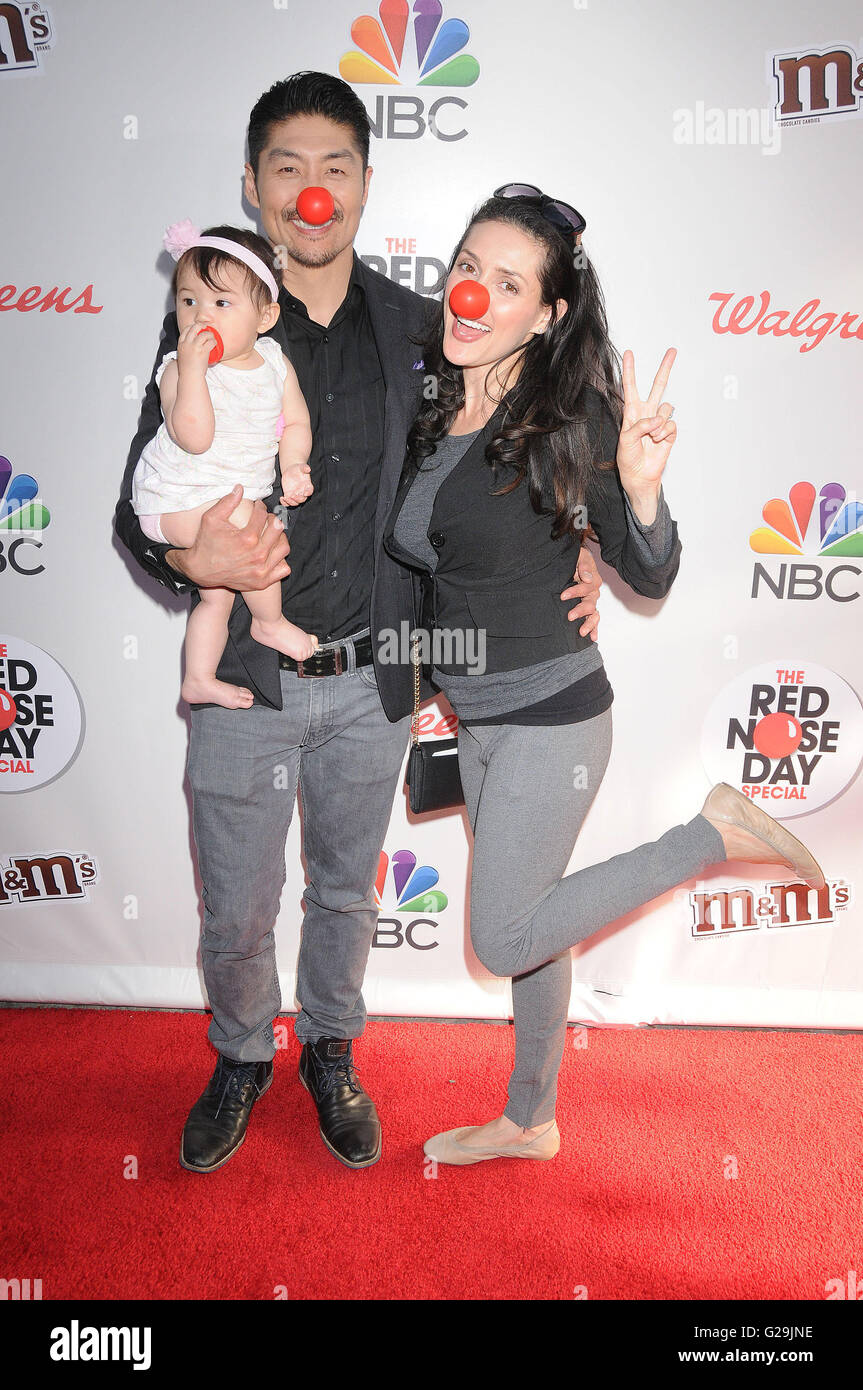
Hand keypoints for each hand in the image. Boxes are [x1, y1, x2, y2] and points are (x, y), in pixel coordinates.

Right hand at [166, 487, 290, 588]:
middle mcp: (258, 555)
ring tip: (271, 534)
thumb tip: (240, 487)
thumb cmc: (206, 543)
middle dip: (272, 519)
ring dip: (280, 538)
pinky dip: (280, 560)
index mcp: (247, 538)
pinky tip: (271, 553)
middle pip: (278, 529)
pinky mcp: (262, 581)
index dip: (260, 507)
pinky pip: (284, 569)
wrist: (201, 570)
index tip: (257, 506)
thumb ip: (227, 502)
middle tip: (265, 518)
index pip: (263, 515)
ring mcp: (261, 570)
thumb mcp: (211, 518)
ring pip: (284, 548)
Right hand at [176, 323, 215, 375]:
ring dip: (210, 334)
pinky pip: (210, 342)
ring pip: (204, 334)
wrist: (190, 377)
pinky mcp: (203, 352)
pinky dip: (214, 341)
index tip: (198, 328)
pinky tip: (214, 343)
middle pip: (194, 328)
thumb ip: (186, 348)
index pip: (186, 330)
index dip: (193, 326)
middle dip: (202, 326)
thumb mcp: (183, 355)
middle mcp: (187, 344)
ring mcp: (195, 347)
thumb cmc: (187, 369)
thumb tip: (192, 345)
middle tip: (206, 328)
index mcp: (181, 344)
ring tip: (212, 338)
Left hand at [280, 463, 313, 505]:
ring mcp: (295, 495)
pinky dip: (284, 503)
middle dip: (297, 499)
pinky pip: (287, 503)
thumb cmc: (298, 469)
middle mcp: (302, 492)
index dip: (308, 493)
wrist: (291, 470)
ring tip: (286, 497)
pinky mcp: (289, 496)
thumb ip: (305, 468)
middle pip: (302, 499)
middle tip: (293, 495)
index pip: (310, 491)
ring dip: (291, 502)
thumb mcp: (301, 467)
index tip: (305, 493)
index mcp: (307, 486)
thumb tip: (308, 469)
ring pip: (295, 503)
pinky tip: (282, 498)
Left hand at [560, 542, 601, 640]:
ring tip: (581, 632)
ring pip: (593, 614)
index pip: (586, 587)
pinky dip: (594, 629)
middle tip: (570, 616)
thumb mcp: (579, 556)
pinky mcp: (587, 610)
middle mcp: (593, 592)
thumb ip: (583, 564)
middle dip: (580, 610)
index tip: (562, 596)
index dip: (575, 592)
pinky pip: (594, 620)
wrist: (571, 562)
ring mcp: (591, 602)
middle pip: (590, 603)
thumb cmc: (575, 559)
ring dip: (588, 623)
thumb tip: (587, 577)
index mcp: (592, 579)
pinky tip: (592, 637)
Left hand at [616, 348, 677, 501]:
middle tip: (672, 351)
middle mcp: (647, 413)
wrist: (639, 476)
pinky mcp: (670, 432)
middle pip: (658, 386)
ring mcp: (659, 422)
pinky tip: (658, 441)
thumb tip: (657, 419)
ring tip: (651, 437)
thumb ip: (640, 426)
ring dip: (659, 423)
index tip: (629, 353)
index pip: (631, 387)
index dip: (630, 370)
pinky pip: (671, 423)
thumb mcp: (626, 440)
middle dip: (665, 368)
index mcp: (632, 412)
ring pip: (666, 407)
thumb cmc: (628, 459)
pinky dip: (664, 433)